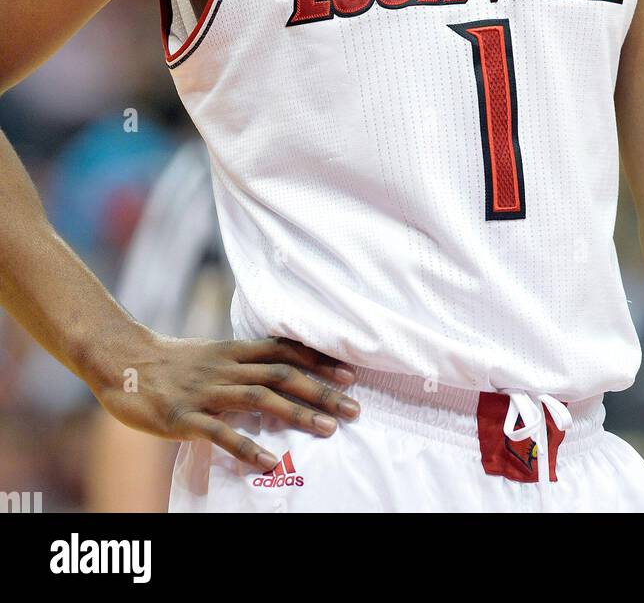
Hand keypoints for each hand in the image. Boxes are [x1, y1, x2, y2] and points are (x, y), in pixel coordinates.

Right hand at [90, 331, 359, 471]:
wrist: (120, 360)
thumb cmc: (167, 362)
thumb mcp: (209, 354)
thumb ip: (239, 363)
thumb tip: (273, 373)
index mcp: (232, 350)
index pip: (284, 351)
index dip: (319, 361)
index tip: (350, 373)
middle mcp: (225, 367)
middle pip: (282, 374)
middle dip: (322, 390)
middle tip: (355, 407)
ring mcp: (205, 391)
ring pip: (260, 398)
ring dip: (298, 413)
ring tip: (329, 428)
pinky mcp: (184, 416)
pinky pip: (221, 433)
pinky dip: (248, 446)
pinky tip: (271, 461)